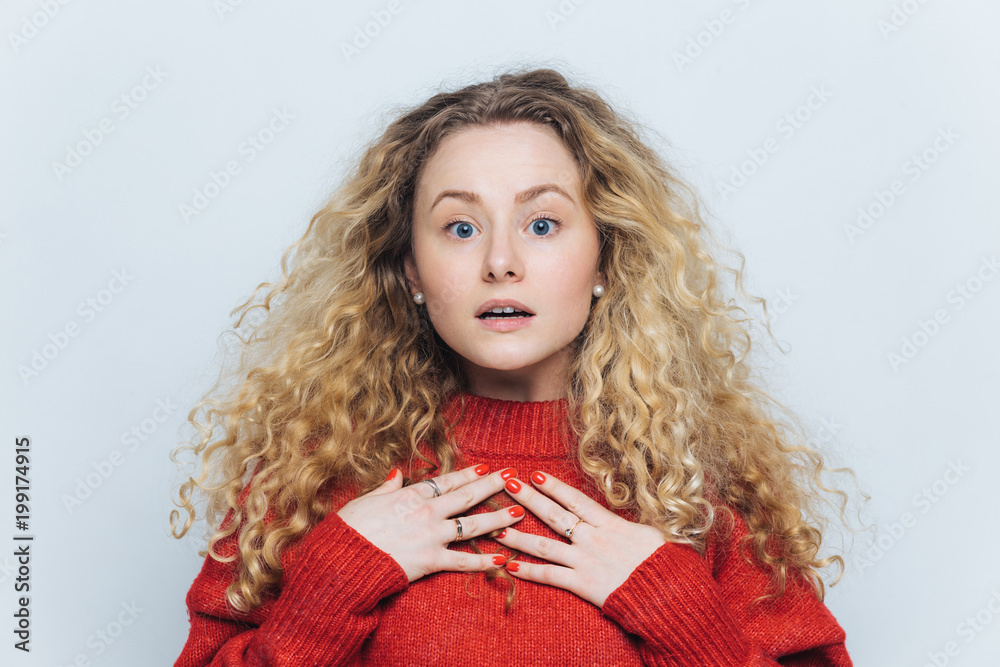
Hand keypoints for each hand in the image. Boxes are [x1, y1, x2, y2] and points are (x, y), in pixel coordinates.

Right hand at [337, 464, 524, 582]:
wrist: (343, 559)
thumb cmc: (350, 529)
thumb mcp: (365, 499)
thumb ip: (386, 487)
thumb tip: (396, 473)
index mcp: (411, 495)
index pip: (448, 481)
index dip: (469, 474)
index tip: (487, 468)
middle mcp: (427, 512)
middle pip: (467, 496)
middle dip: (492, 486)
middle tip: (513, 478)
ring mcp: (431, 536)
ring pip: (472, 525)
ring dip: (497, 519)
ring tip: (518, 512)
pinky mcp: (431, 561)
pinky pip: (463, 561)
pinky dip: (484, 561)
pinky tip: (503, 559)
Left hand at [496, 470, 666, 608]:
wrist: (668, 593)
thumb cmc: (664, 562)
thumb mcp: (649, 532)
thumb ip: (627, 523)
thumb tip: (619, 513)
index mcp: (610, 523)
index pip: (575, 500)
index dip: (554, 486)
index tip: (535, 474)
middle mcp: (593, 538)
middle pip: (554, 516)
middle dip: (528, 499)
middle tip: (507, 486)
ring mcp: (586, 561)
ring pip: (544, 546)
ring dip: (518, 537)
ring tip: (496, 529)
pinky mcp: (583, 584)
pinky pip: (550, 576)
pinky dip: (529, 571)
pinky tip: (510, 566)